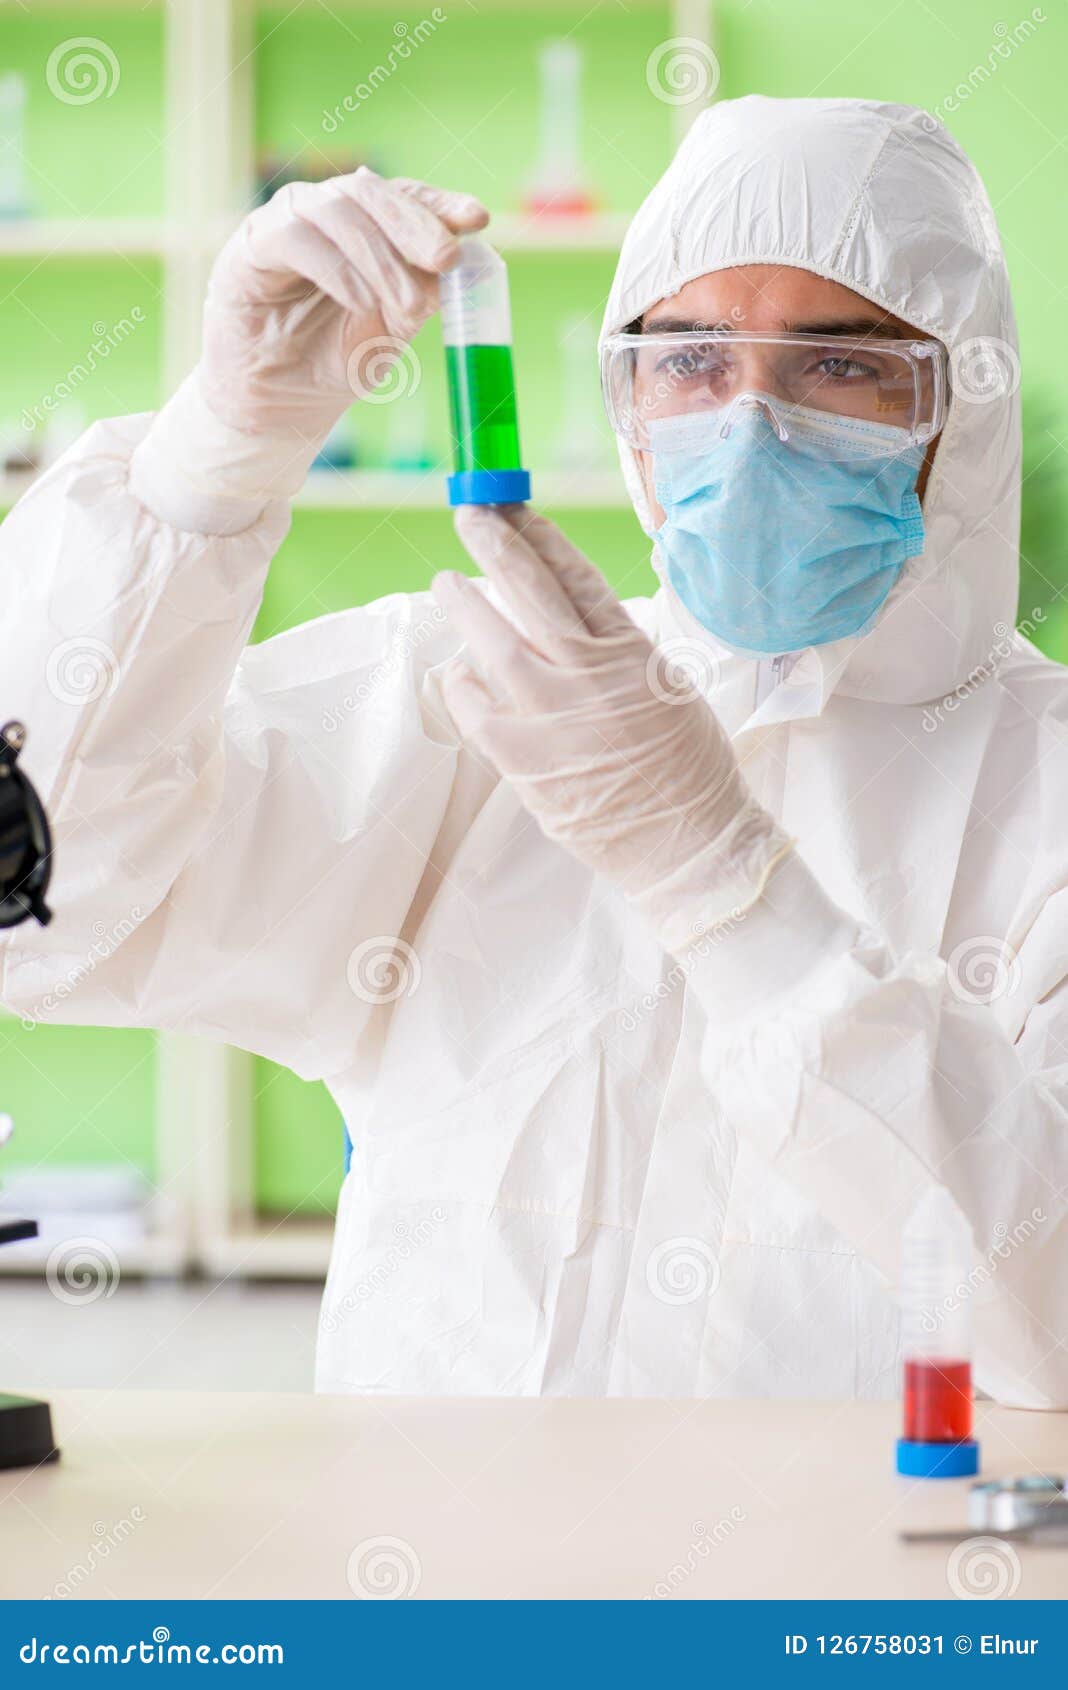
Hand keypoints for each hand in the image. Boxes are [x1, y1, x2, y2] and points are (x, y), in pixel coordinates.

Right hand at [199, 168, 487, 450]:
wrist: (280, 403)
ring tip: (407, 307)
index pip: (404, 196)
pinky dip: (336, 268)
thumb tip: (469, 263)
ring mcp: (285, 222)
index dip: (440, 204)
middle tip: (447, 261)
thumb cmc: (334, 359)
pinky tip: (362, 301)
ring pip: (337, 209)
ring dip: (380, 257)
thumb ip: (425, 292)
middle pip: (371, 191)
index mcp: (363, 224)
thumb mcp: (394, 327)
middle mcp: (324, 212)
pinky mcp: (251, 245)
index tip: (476, 220)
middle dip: (415, 225)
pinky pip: (294, 237)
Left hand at [433, 507, 790, 953]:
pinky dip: (462, 685)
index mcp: (632, 651)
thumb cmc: (688, 771)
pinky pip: (476, 708)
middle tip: (472, 515)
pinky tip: (457, 672)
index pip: (577, 576)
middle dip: (496, 545)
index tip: (517, 512)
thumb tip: (565, 628)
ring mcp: (552, 714)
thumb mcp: (667, 689)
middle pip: (531, 590)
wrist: (690, 844)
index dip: (541, 538)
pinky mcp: (523, 758)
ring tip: (447, 583)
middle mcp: (589, 673)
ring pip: (493, 641)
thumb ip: (616, 654)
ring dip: (466, 604)